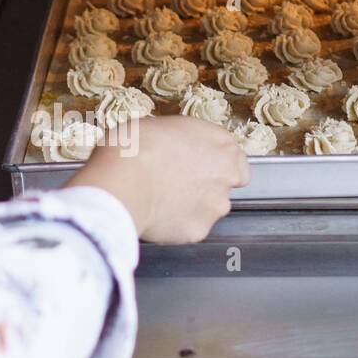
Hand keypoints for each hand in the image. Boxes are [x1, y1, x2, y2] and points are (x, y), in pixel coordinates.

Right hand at [66, 116, 248, 243]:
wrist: (122, 180)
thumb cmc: (136, 147)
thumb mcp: (163, 125)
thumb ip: (182, 141)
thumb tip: (173, 148)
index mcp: (221, 144)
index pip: (236, 159)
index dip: (216, 164)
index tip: (200, 166)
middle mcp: (227, 176)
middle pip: (224, 186)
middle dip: (205, 187)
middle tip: (176, 184)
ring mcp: (215, 207)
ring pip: (209, 210)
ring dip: (192, 207)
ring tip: (162, 201)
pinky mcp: (198, 231)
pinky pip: (189, 229)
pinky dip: (176, 225)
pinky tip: (157, 215)